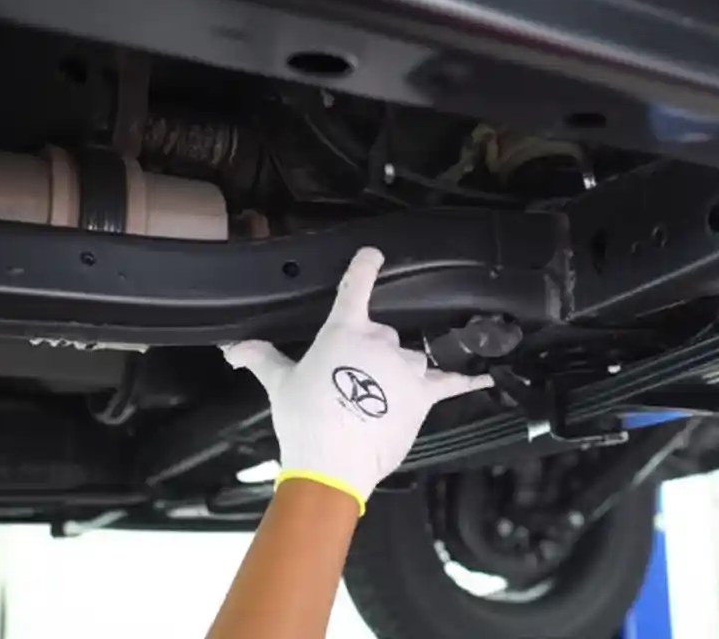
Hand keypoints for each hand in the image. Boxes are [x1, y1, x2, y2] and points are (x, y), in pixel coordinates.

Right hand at [221, 247, 493, 513]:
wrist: (332, 464)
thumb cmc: (305, 420)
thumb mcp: (279, 384)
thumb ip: (261, 358)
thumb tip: (233, 348)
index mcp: (345, 331)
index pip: (356, 288)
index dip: (365, 267)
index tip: (374, 254)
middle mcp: (381, 342)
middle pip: (383, 336)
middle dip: (369, 355)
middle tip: (349, 385)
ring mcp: (407, 369)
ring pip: (409, 360)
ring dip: (398, 373)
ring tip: (377, 400)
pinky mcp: (424, 397)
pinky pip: (450, 384)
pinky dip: (467, 381)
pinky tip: (485, 378)